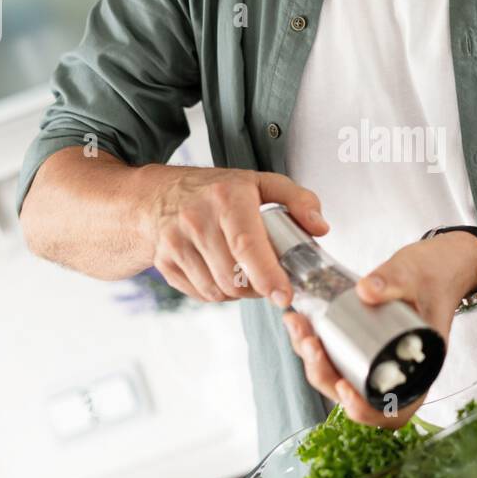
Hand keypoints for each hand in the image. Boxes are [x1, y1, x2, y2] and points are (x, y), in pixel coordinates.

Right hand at [144, 167, 327, 303]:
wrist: (156, 195)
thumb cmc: (215, 191)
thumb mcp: (259, 182)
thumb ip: (297, 199)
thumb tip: (320, 228)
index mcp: (225, 197)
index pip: (246, 244)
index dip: (267, 275)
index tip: (284, 295)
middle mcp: (196, 219)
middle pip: (233, 276)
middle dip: (258, 287)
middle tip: (270, 280)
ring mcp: (175, 242)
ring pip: (217, 290)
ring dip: (239, 292)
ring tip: (246, 274)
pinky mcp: (164, 262)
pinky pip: (201, 294)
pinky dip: (218, 293)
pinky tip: (223, 274)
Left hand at [282, 231, 476, 426]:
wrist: (439, 262)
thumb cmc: (436, 274)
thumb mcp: (416, 274)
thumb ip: (393, 280)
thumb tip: (365, 290)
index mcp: (421, 368)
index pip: (394, 411)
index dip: (365, 410)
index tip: (344, 387)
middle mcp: (397, 372)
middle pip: (354, 395)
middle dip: (324, 374)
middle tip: (309, 344)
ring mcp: (377, 361)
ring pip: (339, 377)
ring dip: (312, 360)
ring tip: (298, 327)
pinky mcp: (363, 347)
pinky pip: (335, 358)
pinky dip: (315, 346)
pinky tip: (300, 322)